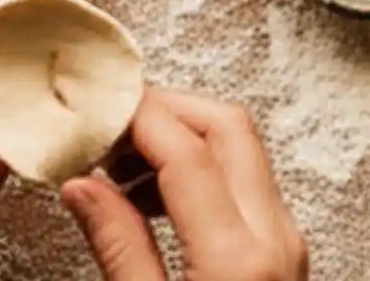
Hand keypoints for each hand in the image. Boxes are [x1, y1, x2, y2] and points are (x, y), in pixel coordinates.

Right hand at [61, 89, 307, 280]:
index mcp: (240, 260)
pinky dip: (198, 168)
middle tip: (107, 125)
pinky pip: (244, 182)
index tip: (94, 108)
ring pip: (240, 148)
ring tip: (119, 165)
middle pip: (227, 127)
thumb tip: (84, 188)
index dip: (136, 116)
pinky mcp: (283, 251)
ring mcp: (286, 242)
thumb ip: (119, 250)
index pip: (187, 151)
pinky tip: (153, 195)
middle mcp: (276, 239)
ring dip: (180, 137)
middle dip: (163, 109)